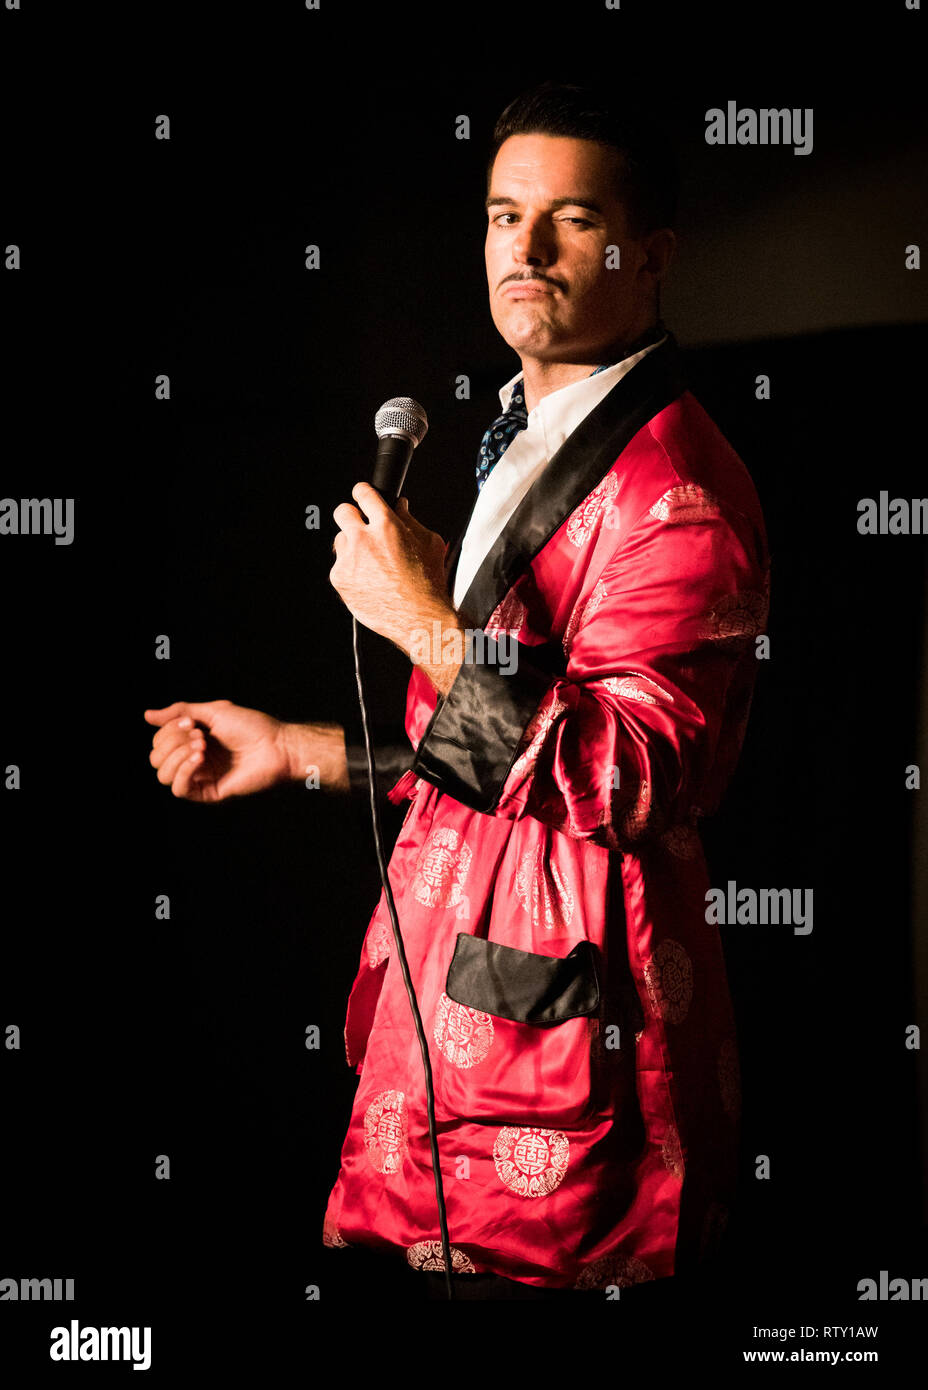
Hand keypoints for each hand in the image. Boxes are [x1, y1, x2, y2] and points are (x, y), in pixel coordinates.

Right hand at [143, 699, 291, 801]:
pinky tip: (199, 760)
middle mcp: (193, 761)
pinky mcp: (209, 793)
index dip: (169, 730)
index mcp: (192, 742)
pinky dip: (183, 772)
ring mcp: (201, 778)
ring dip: (177, 756)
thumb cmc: (251, 726)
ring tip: (202, 746)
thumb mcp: (212, 712)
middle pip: (156, 758)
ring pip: (163, 775)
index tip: (192, 722)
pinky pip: (179, 789)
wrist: (276, 745)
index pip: (159, 741)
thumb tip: (146, 715)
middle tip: (199, 734)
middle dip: (172, 742)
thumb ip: (179, 711)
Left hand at [329, 485, 450, 653]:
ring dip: (351, 545)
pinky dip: (350, 569)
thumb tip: (400, 507)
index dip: (363, 492)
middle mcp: (364, 539)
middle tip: (361, 526)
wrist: (419, 617)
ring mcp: (349, 559)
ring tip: (371, 562)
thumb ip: (411, 520)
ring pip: (339, 540)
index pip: (364, 494)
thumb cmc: (428, 584)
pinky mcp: (340, 578)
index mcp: (387, 525)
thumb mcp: (429, 543)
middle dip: (351, 515)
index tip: (362, 495)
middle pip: (342, 511)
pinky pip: (339, 565)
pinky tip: (368, 578)